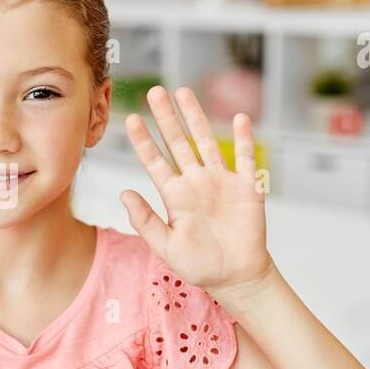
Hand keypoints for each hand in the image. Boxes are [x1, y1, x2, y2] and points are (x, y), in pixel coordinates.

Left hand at [120, 86, 273, 297]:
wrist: (236, 277)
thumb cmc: (199, 265)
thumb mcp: (165, 246)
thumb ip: (144, 220)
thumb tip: (122, 193)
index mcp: (174, 195)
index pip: (155, 161)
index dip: (143, 141)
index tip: (130, 120)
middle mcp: (195, 182)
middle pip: (178, 142)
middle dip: (166, 117)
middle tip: (154, 91)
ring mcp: (221, 182)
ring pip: (207, 141)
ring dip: (196, 117)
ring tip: (184, 92)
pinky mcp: (246, 188)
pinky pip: (246, 158)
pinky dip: (244, 139)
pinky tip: (239, 118)